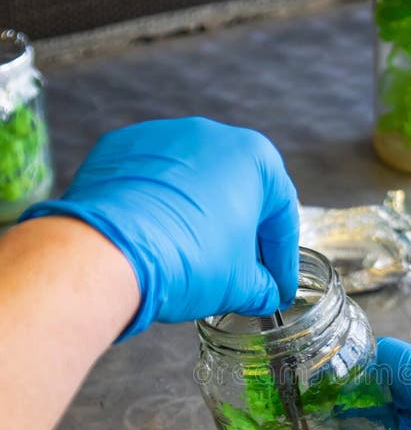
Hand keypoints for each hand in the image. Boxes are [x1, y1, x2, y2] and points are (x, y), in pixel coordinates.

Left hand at [20, 117, 298, 336]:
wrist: (108, 252)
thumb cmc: (186, 259)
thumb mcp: (239, 285)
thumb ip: (261, 288)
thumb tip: (262, 293)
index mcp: (254, 159)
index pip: (280, 218)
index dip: (282, 261)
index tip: (277, 287)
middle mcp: (211, 136)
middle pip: (238, 194)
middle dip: (241, 237)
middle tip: (239, 275)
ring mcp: (161, 136)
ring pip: (194, 185)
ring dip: (200, 220)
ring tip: (193, 260)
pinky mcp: (120, 148)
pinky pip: (152, 182)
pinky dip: (159, 209)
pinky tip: (156, 242)